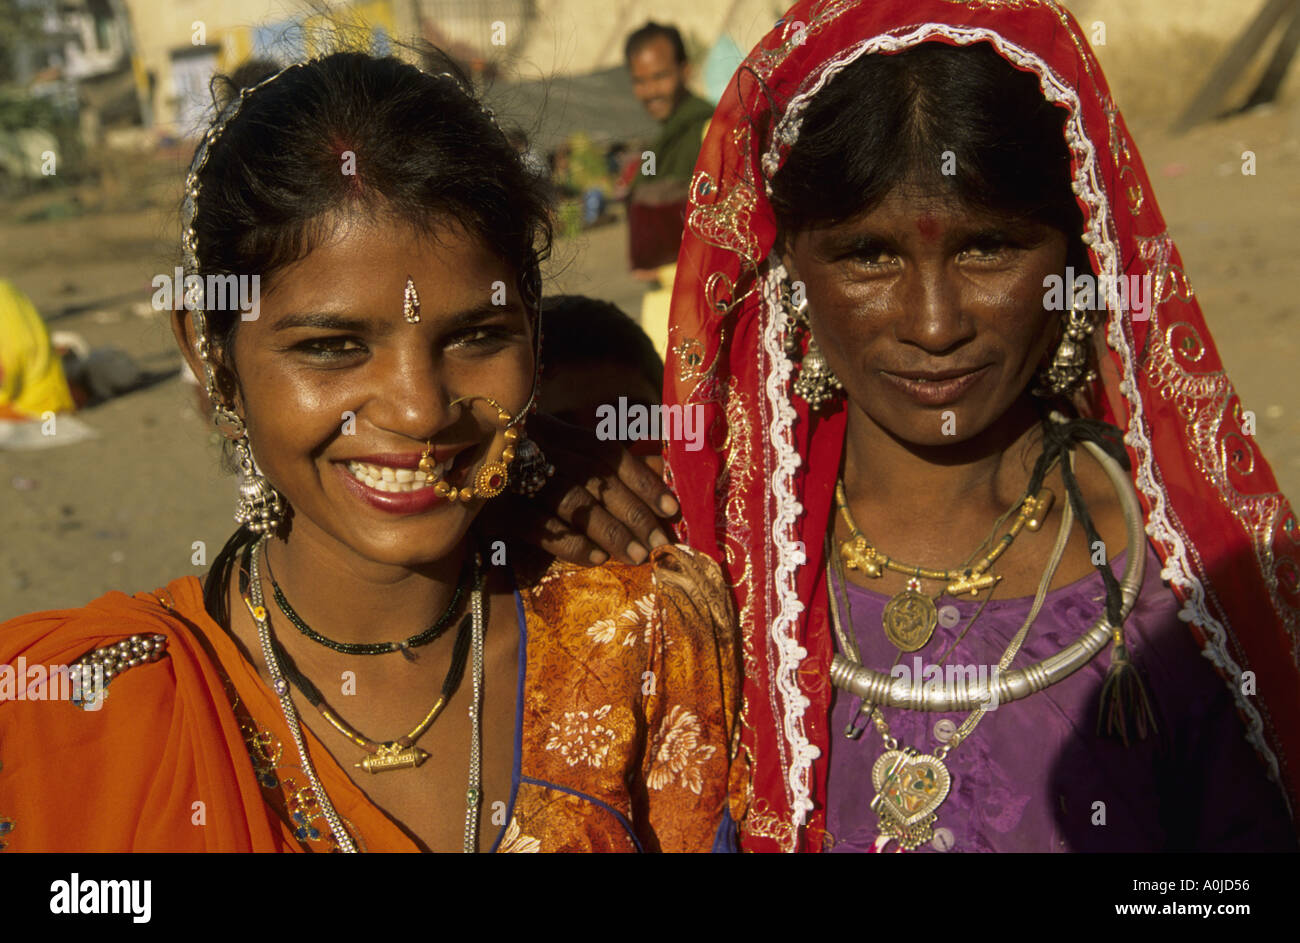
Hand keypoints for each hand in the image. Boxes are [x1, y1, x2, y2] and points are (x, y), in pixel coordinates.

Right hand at [488, 412, 679, 565]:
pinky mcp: (490, 506)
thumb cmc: (507, 480)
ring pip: (572, 498)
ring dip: (610, 529)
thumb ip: (592, 469)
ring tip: (637, 556)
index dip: (643, 478)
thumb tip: (650, 484)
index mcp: (555, 432)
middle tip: (660, 543)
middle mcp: (536, 445)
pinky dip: (571, 541)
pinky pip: (538, 524)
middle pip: (595, 476)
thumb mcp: (550, 462)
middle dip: (634, 511)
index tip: (672, 508)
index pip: (607, 451)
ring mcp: (512, 473)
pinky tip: (597, 558)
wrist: (439, 491)